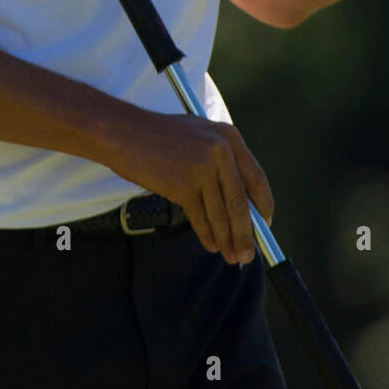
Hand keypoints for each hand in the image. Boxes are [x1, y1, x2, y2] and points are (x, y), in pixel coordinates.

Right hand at [106, 111, 273, 265]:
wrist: (123, 132)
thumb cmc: (160, 137)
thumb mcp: (200, 136)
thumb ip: (222, 161)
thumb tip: (243, 204)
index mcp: (229, 137)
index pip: (256, 177)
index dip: (263, 204)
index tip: (265, 224)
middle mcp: (220, 150)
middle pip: (240, 202)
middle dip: (247, 233)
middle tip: (249, 253)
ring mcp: (201, 167)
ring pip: (221, 214)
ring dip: (228, 239)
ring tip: (233, 256)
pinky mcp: (182, 185)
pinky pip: (200, 217)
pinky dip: (207, 235)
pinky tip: (212, 245)